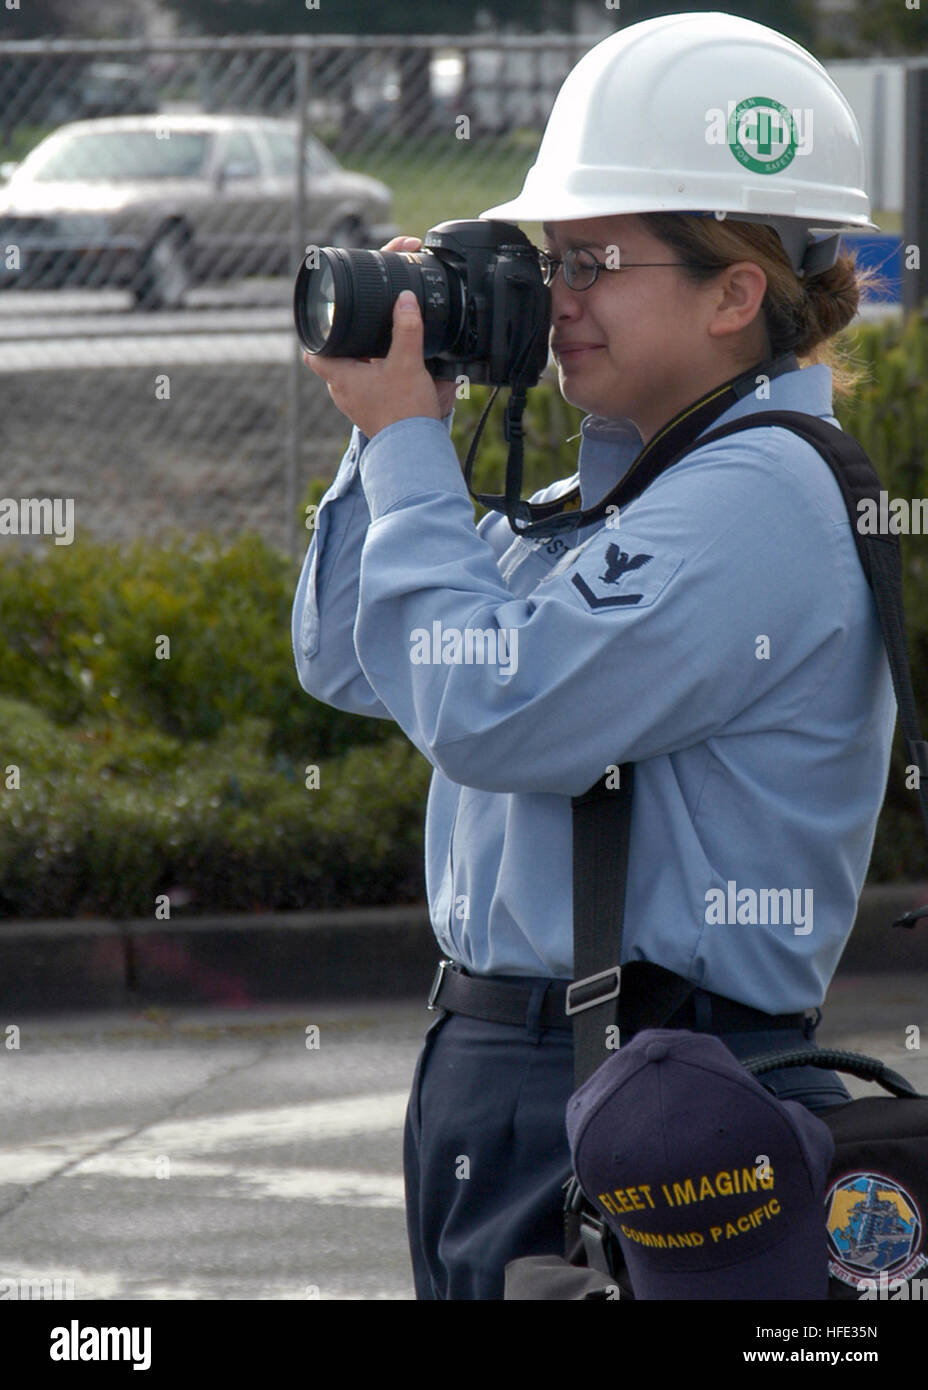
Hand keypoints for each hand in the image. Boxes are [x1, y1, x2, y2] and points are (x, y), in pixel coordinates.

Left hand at [302, 234, 456, 431]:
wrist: (414, 448)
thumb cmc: (404, 411)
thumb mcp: (408, 362)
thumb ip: (407, 328)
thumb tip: (405, 300)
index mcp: (340, 378)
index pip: (313, 353)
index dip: (317, 336)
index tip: (327, 324)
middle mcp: (342, 394)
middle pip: (335, 361)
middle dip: (348, 346)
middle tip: (365, 332)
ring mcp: (355, 406)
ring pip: (351, 376)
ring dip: (363, 364)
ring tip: (383, 353)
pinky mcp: (370, 414)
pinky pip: (366, 390)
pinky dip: (375, 379)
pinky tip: (394, 375)